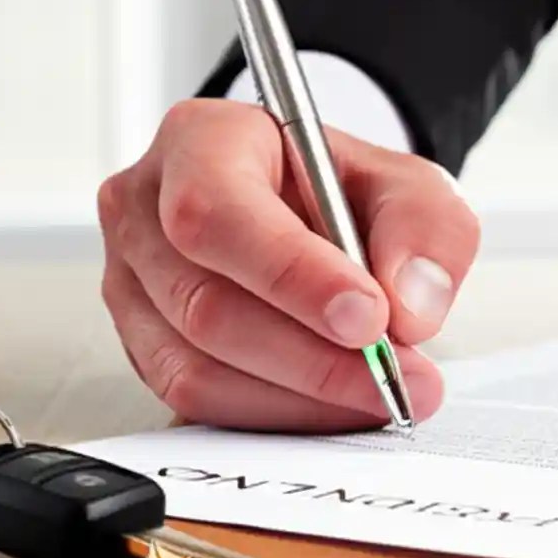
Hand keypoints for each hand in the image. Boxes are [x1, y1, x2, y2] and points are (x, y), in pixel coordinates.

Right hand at [97, 100, 479, 429]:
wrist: (324, 218)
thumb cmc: (347, 192)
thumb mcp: (411, 186)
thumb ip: (425, 230)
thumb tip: (407, 304)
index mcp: (201, 141)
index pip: (217, 213)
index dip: (291, 275)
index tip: (368, 317)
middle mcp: (147, 209)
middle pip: (206, 305)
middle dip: (313, 357)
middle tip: (392, 376)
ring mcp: (132, 284)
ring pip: (198, 368)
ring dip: (299, 397)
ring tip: (377, 394)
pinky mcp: (144, 347)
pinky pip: (199, 404)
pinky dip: (275, 416)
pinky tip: (331, 406)